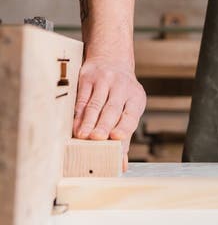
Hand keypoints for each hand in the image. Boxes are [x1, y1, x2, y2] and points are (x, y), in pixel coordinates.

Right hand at [73, 54, 145, 171]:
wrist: (112, 59)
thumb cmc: (121, 92)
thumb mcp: (130, 108)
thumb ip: (125, 136)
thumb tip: (122, 166)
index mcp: (136, 98)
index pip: (131, 114)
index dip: (124, 126)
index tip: (116, 137)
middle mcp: (122, 88)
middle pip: (112, 109)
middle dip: (104, 125)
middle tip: (97, 139)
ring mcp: (104, 81)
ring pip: (95, 104)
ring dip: (88, 121)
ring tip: (82, 136)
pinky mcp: (88, 78)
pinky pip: (82, 98)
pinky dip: (78, 114)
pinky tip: (74, 126)